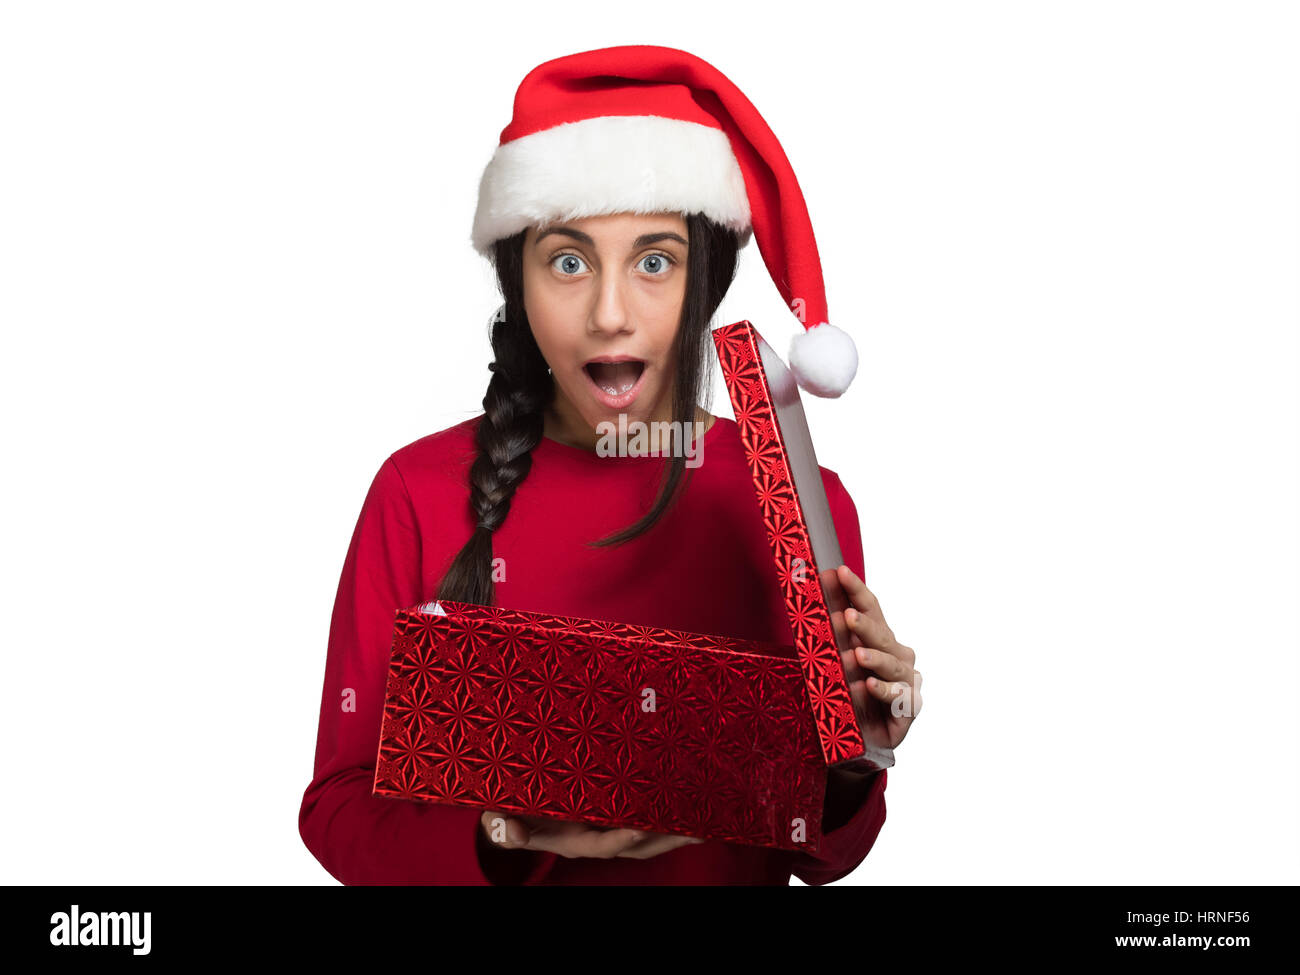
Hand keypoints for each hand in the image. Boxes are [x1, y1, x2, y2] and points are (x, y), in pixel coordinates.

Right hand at [479, 809, 705, 859]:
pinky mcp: (617, 817)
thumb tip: (511, 834)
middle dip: (665, 839)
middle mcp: (596, 837)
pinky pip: (647, 821)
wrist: (516, 817)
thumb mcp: (499, 816)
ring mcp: (608, 829)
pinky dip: (669, 817)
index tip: (639, 828)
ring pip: (648, 836)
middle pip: (637, 845)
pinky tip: (693, 807)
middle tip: (694, 830)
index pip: (600, 844)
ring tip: (705, 823)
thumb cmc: (511, 812)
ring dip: (675, 831)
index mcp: (571, 839)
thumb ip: (502, 824)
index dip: (619, 838)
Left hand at [825, 564, 921, 750]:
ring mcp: (906, 681)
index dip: (856, 590)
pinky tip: (868, 687)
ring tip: (856, 656)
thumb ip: (830, 638)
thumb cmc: (850, 697)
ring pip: (892, 665)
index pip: (870, 609)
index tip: (840, 572)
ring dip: (874, 659)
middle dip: (864, 625)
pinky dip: (882, 691)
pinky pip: (898, 697)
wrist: (863, 741)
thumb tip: (808, 606)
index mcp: (881, 638)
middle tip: (846, 616)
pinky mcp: (909, 707)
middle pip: (882, 634)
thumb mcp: (836, 665)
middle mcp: (897, 655)